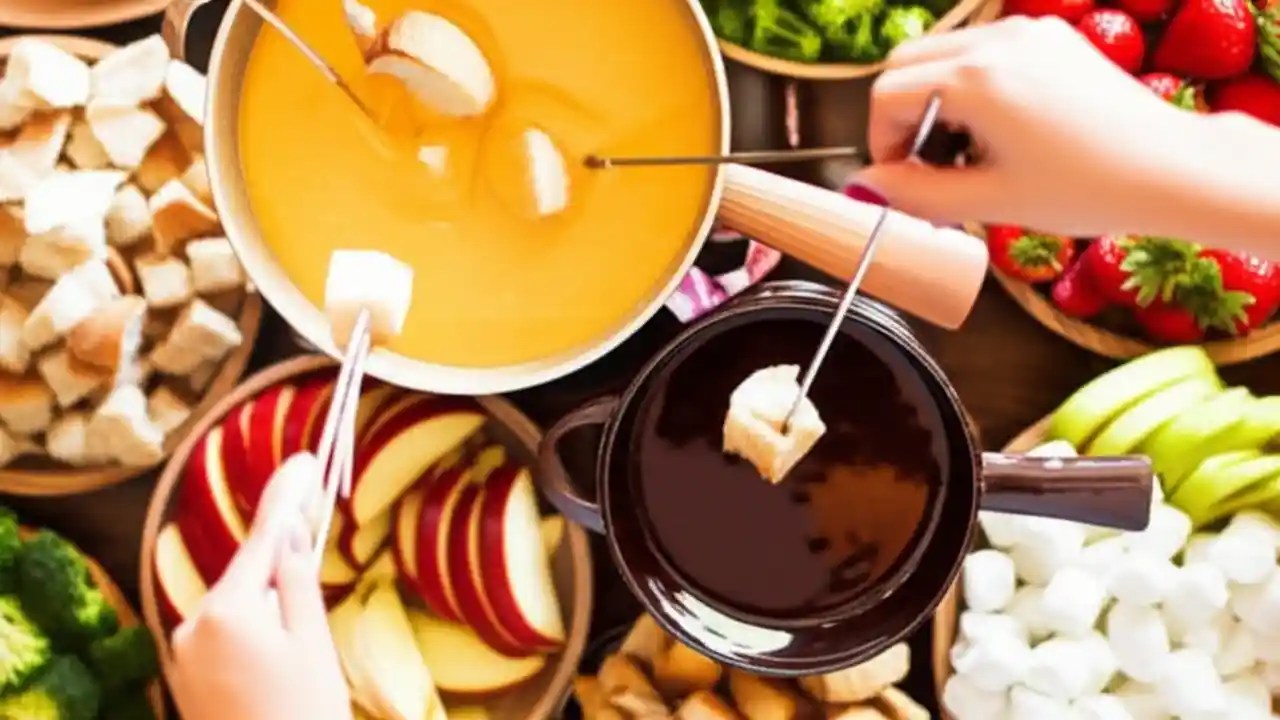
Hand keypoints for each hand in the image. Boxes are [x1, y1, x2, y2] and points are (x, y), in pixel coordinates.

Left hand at [168, 453, 352, 719]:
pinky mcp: (184, 675)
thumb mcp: (312, 642)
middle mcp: (193, 622)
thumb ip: (298, 581)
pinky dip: (251, 625)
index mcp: (227, 609)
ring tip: (304, 631)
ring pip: (237, 602)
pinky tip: (279, 646)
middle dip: (282, 559)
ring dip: (269, 600)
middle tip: (319, 546)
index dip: (287, 497)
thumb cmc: (304, 712)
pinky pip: (223, 630)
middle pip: (248, 571)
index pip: (263, 539)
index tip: (304, 459)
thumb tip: (293, 534)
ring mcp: (183, 651)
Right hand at [859, 16, 1198, 236]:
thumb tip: (865, 189)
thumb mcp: (990, 201)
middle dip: (901, 115)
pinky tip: (1000, 131)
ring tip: (968, 152)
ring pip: (944, 53)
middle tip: (925, 165)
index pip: (886, 95)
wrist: (1170, 168)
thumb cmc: (1087, 189)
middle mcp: (996, 42)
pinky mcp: (1051, 37)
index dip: (881, 143)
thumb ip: (915, 194)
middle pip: (907, 63)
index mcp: (974, 80)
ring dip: (935, 98)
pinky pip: (985, 51)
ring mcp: (1027, 33)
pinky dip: (972, 85)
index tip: (900, 179)